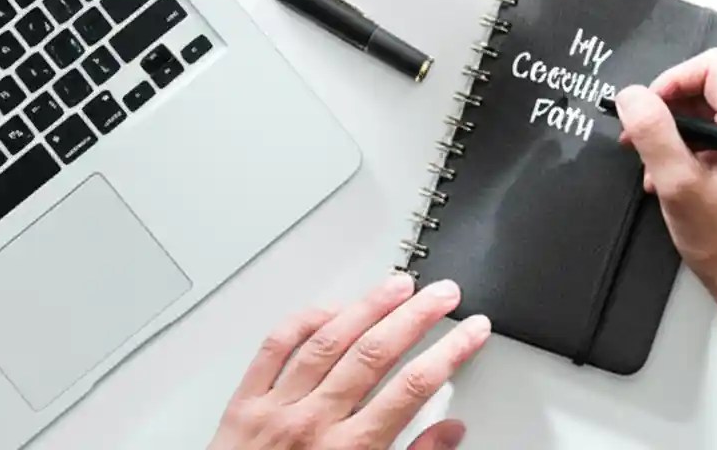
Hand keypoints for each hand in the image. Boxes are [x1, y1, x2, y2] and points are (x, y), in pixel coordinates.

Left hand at [209, 275, 490, 449]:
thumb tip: (450, 431)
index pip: (413, 388)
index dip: (450, 352)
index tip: (472, 330)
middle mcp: (313, 425)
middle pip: (375, 354)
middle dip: (417, 316)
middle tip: (444, 294)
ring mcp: (276, 409)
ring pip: (328, 341)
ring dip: (367, 306)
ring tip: (398, 285)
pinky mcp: (244, 402)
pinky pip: (275, 347)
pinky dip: (304, 321)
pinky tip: (332, 308)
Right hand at [614, 48, 716, 373]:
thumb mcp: (678, 184)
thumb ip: (653, 133)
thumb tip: (630, 94)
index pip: (711, 67)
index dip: (670, 81)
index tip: (642, 111)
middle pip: (706, 88)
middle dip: (665, 110)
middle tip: (636, 140)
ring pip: (705, 112)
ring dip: (670, 134)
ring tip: (650, 169)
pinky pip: (711, 135)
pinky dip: (683, 149)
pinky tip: (666, 179)